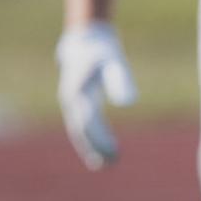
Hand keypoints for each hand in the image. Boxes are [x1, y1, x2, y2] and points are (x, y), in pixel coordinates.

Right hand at [56, 22, 137, 169]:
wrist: (86, 37)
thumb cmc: (102, 49)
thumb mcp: (114, 60)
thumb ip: (120, 79)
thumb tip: (130, 103)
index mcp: (78, 92)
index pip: (89, 123)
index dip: (100, 139)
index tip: (114, 152)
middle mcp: (71, 100)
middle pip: (81, 130)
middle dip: (95, 147)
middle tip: (111, 162)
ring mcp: (71, 102)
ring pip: (79, 130)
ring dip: (90, 146)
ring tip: (105, 163)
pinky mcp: (77, 101)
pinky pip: (81, 124)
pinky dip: (89, 137)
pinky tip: (100, 149)